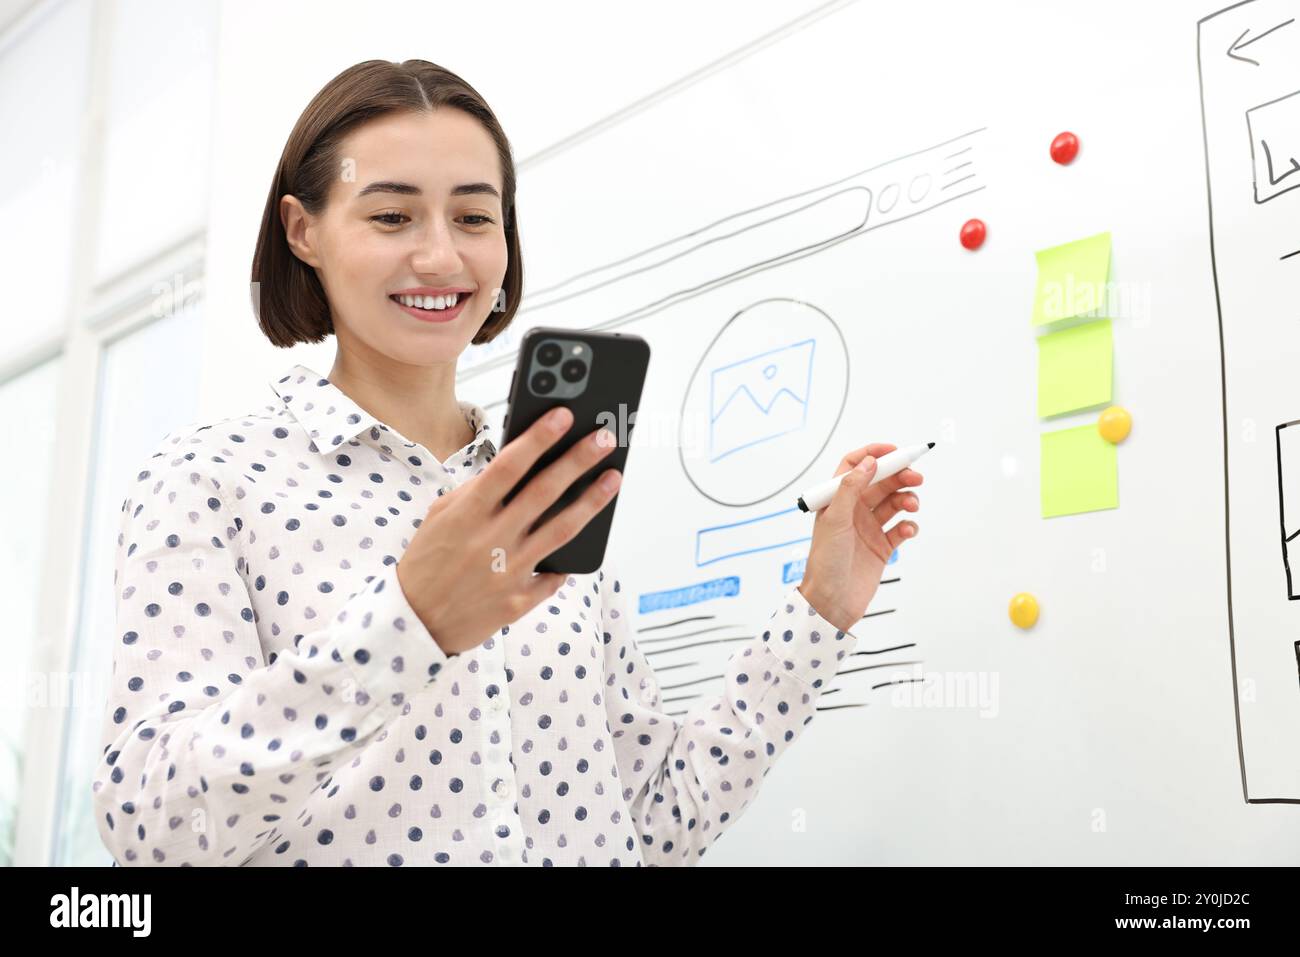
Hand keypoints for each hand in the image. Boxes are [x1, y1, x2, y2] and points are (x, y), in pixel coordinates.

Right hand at [396, 406, 621, 654]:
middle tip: (603, 438)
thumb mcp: (438, 518)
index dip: (537, 439)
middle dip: (577, 460)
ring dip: (592, 501)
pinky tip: (587, 536)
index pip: (508, 466)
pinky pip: (554, 574)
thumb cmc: (426, 563)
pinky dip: (568, 558)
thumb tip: (512, 468)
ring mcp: (508, 572)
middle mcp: (491, 540)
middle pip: (544, 492)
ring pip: (561, 529)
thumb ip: (473, 492)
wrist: (414, 623)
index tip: (562, 416)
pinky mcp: (520, 601)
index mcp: (466, 514)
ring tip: (612, 478)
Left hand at [797, 443, 922, 632]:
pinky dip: (909, 526)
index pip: (855, 466)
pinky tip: (907, 531)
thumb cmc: (825, 562)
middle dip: (899, 476)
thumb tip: (868, 462)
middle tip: (916, 476)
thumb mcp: (834, 520)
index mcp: (837, 500)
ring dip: (906, 499)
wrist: (832, 602)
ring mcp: (869, 528)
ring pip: (894, 503)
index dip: (874, 454)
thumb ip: (850, 488)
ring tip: (912, 506)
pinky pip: (901, 528)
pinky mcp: (882, 547)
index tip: (895, 451)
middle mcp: (853, 511)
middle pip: (881, 482)